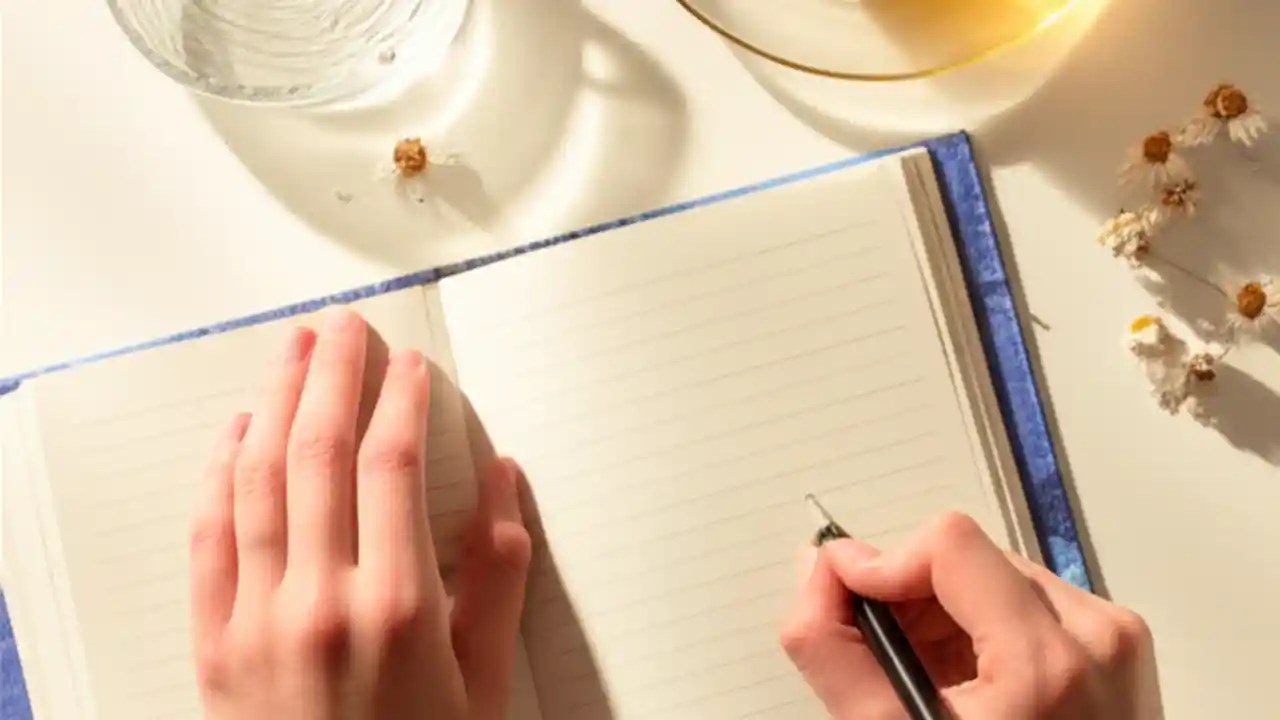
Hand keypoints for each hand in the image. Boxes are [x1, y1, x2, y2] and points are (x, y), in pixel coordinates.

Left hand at [188, 308, 531, 719]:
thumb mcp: (482, 684)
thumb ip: (496, 579)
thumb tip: (500, 483)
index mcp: (397, 609)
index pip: (391, 467)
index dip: (401, 401)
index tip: (410, 366)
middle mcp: (319, 602)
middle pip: (319, 453)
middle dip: (332, 375)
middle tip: (344, 325)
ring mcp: (255, 620)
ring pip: (257, 479)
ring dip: (275, 402)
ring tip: (292, 349)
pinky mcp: (211, 643)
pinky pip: (208, 536)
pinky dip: (216, 474)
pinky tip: (233, 431)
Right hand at [781, 512, 1161, 719]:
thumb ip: (834, 648)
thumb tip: (817, 570)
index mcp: (1045, 662)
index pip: (948, 543)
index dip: (883, 562)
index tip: (847, 592)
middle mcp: (1096, 635)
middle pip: (971, 557)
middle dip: (913, 598)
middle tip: (887, 655)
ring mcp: (1115, 640)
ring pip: (997, 575)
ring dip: (947, 614)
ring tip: (934, 679)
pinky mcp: (1118, 646)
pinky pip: (1030, 601)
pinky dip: (984, 629)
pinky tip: (971, 682)